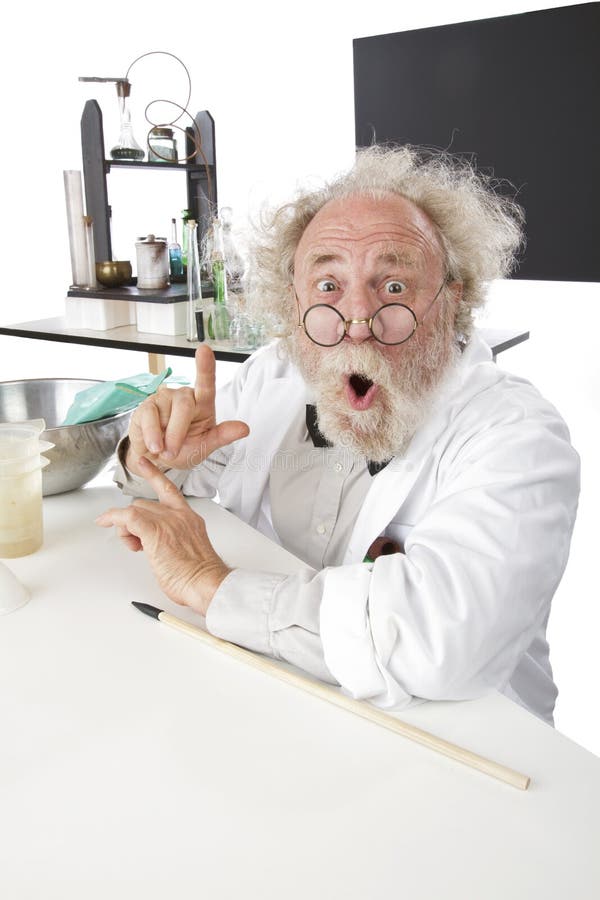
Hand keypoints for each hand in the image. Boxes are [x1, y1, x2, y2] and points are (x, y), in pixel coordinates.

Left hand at [96, 458, 229, 615]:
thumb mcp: (190, 551)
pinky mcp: (155, 532)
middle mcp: (179, 515)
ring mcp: (167, 522)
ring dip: (126, 528)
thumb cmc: (201, 576)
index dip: (154, 475)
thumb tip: (161, 548)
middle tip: (137, 543)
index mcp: (189, 518)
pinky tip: (105, 522)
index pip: (169, 490)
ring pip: (134, 510)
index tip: (146, 463)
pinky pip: (127, 517)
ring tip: (135, 547)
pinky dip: (112, 518)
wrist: (207, 583)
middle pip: (144, 504)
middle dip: (134, 522)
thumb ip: (175, 541)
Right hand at [126, 344, 248, 474]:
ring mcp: (164, 398)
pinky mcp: (146, 406)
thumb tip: (245, 428)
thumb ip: (222, 436)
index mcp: (203, 403)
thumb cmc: (184, 449)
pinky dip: (150, 435)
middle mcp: (184, 396)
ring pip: (164, 411)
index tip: (204, 349)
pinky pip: (148, 416)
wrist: (158, 459)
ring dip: (163, 437)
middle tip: (173, 452)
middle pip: (184, 404)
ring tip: (163, 450)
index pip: (206, 383)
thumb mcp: (205, 446)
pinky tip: (152, 445)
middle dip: (178, 432)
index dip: (205, 366)